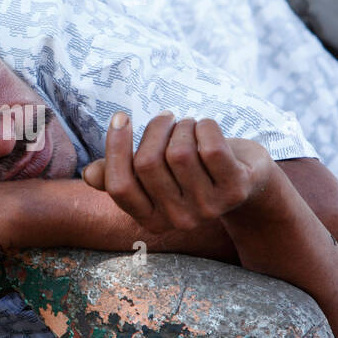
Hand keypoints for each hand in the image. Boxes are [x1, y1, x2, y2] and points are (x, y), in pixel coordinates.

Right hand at [81, 111, 274, 233]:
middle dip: (156, 128)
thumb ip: (120, 174)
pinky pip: (211, 147)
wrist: (248, 181)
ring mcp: (209, 209)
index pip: (120, 187)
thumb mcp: (155, 174)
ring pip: (180, 152)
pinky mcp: (236, 190)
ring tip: (190, 126)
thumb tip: (89, 175)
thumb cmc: (192, 170)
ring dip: (183, 126)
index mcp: (151, 219)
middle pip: (148, 163)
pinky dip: (206, 126)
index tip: (121, 116)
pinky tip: (208, 127)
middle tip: (166, 118)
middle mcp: (178, 221)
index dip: (115, 147)